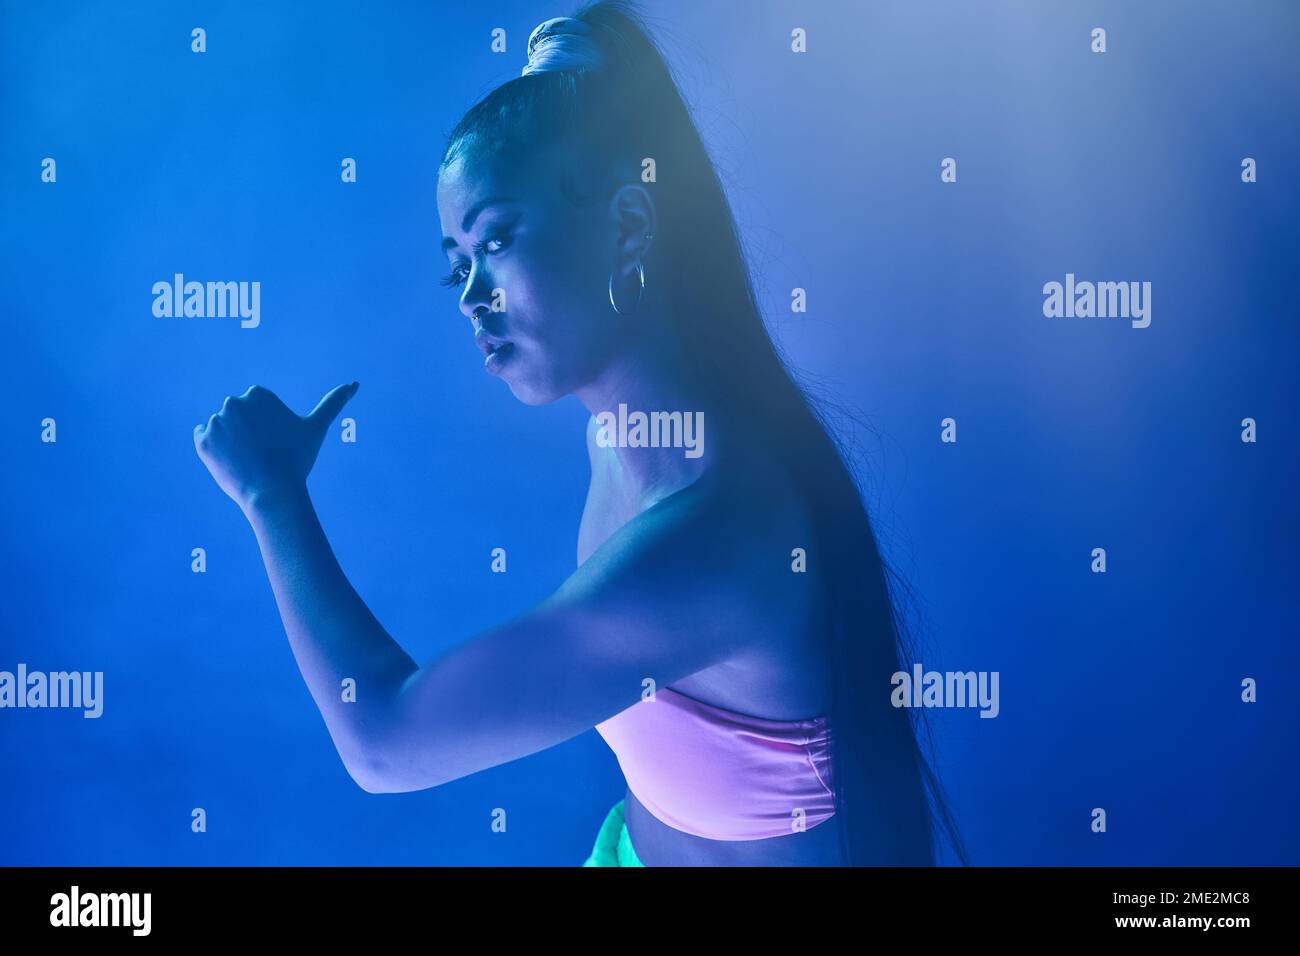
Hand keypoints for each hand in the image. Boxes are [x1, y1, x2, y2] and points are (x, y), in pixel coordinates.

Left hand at [194, 382, 357, 512]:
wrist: (273, 492)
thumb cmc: (296, 460)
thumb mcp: (316, 428)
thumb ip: (333, 402)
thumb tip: (355, 383)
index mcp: (257, 394)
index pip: (256, 410)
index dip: (266, 429)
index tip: (275, 443)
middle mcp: (233, 402)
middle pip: (238, 419)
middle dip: (247, 435)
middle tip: (263, 456)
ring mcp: (216, 422)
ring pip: (223, 431)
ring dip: (232, 443)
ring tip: (249, 461)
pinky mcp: (202, 441)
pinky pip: (205, 440)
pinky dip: (215, 451)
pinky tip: (232, 461)